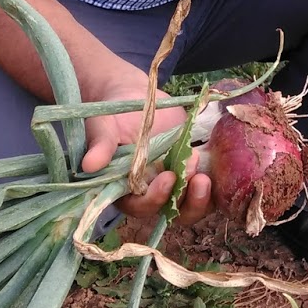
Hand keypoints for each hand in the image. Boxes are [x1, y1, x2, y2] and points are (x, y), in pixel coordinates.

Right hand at [82, 99, 212, 227]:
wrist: (134, 95)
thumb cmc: (113, 114)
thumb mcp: (103, 126)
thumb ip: (100, 146)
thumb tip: (89, 166)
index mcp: (126, 189)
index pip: (141, 206)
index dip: (155, 198)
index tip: (168, 177)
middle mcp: (150, 191)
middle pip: (171, 211)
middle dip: (186, 199)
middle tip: (194, 173)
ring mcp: (173, 182)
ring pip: (190, 203)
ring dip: (201, 194)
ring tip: (204, 168)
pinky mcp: (189, 168)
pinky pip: (204, 184)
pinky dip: (214, 180)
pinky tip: (218, 165)